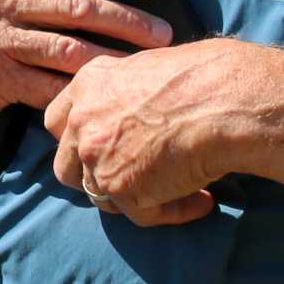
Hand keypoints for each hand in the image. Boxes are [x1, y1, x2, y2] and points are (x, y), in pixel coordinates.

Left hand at [42, 36, 278, 225]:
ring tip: (183, 188)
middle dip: (95, 177)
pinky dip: (173, 211)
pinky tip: (202, 201)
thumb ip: (127, 94)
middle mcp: (83, 122)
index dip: (78, 140)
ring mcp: (97, 158)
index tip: (102, 148)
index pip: (58, 121)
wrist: (225, 100)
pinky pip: (143, 215)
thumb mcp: (151, 69)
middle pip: (67, 166)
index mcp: (89, 84)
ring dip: (138, 197)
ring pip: (102, 196)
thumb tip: (138, 113)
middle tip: (134, 178)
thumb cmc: (206, 77)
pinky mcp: (121, 190)